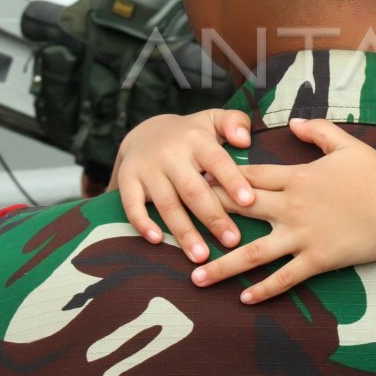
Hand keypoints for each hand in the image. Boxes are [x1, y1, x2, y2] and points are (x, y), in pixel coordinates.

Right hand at [115, 109, 253, 262]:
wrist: (145, 131)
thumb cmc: (192, 134)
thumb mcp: (214, 119)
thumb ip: (235, 122)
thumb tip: (245, 139)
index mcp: (196, 140)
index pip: (218, 161)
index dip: (232, 181)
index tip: (249, 202)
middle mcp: (170, 154)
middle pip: (193, 189)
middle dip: (213, 217)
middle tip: (232, 241)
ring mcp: (147, 168)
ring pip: (167, 203)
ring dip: (184, 232)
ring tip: (201, 256)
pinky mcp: (126, 180)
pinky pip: (132, 205)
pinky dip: (142, 223)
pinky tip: (158, 241)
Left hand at [191, 119, 375, 303]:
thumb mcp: (346, 144)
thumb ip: (317, 131)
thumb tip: (292, 122)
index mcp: (297, 177)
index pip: (249, 176)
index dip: (218, 176)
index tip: (191, 177)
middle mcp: (292, 206)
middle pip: (239, 210)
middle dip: (205, 215)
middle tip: (175, 222)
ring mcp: (303, 235)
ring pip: (253, 252)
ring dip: (222, 265)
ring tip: (195, 276)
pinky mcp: (318, 259)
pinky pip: (285, 277)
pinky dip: (264, 290)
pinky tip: (244, 299)